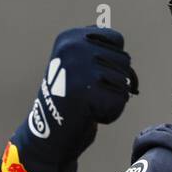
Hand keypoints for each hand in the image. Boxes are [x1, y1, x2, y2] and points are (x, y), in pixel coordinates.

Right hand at [25, 27, 138, 155]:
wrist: (47, 133)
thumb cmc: (68, 99)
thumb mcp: (75, 63)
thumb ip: (97, 49)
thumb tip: (120, 43)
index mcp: (70, 38)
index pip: (117, 39)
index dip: (113, 60)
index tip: (94, 74)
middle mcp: (74, 49)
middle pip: (124, 61)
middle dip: (114, 82)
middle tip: (88, 93)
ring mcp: (80, 69)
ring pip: (124, 82)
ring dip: (112, 98)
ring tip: (87, 103)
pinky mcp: (87, 92)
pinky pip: (120, 101)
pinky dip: (110, 113)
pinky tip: (88, 114)